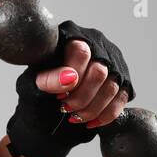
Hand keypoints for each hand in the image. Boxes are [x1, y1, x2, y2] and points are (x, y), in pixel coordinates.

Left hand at [5, 20, 134, 156]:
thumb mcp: (33, 81)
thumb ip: (48, 77)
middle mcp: (97, 43)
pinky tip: (89, 121)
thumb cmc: (39, 86)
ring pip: (112, 87)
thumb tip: (70, 78)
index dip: (71, 76)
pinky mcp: (123, 79)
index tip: (58, 94)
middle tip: (65, 108)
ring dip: (92, 108)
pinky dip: (105, 115)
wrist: (48, 101)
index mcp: (72, 34)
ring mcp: (113, 60)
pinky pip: (121, 98)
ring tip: (74, 116)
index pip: (81, 51)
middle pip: (100, 71)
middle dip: (82, 97)